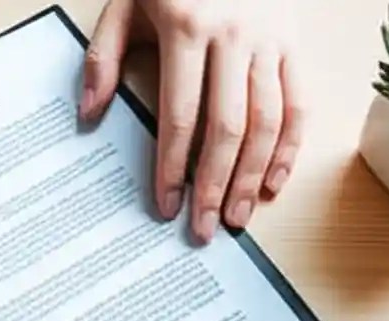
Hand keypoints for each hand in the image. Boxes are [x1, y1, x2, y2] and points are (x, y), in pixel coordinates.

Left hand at [79, 0, 304, 242]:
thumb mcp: (125, 2)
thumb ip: (103, 57)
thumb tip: (89, 115)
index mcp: (187, 27)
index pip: (180, 115)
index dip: (173, 166)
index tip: (166, 205)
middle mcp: (234, 37)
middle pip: (226, 129)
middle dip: (213, 185)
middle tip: (202, 229)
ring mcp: (270, 41)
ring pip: (266, 123)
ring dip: (251, 177)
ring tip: (234, 217)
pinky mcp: (293, 45)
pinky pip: (298, 105)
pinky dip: (288, 149)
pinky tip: (272, 183)